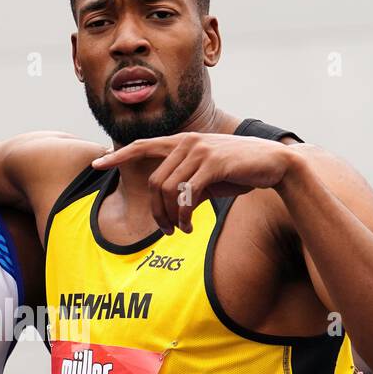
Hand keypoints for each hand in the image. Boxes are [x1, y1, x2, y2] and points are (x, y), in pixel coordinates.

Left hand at [91, 132, 296, 234]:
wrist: (275, 164)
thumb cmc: (240, 172)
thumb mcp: (208, 178)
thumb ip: (187, 185)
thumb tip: (173, 206)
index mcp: (183, 142)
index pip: (143, 146)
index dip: (118, 155)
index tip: (97, 162)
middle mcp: (188, 142)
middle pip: (155, 182)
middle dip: (156, 211)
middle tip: (166, 231)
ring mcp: (200, 151)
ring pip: (168, 190)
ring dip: (171, 217)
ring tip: (180, 230)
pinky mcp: (213, 164)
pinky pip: (186, 194)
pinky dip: (184, 215)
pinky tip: (190, 226)